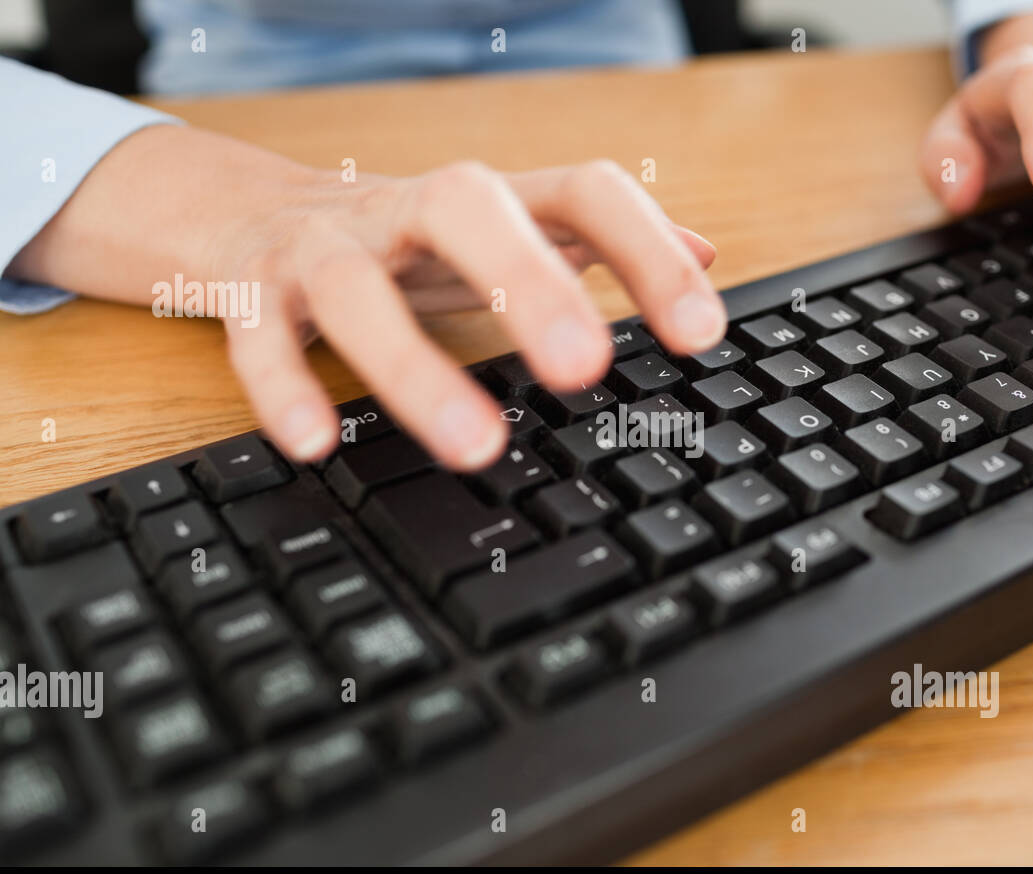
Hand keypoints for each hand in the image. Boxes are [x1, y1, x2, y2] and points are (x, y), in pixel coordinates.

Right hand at [13, 127, 726, 469]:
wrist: (255, 218)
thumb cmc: (412, 245)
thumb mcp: (513, 236)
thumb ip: (601, 245)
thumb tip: (708, 251)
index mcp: (490, 204)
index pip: (581, 193)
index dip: (646, 253)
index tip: (700, 334)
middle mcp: (407, 212)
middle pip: (465, 210)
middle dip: (528, 281)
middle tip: (585, 368)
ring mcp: (324, 248)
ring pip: (356, 290)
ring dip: (413, 367)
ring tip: (478, 446)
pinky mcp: (250, 292)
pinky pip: (258, 338)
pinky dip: (283, 388)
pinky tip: (317, 444)